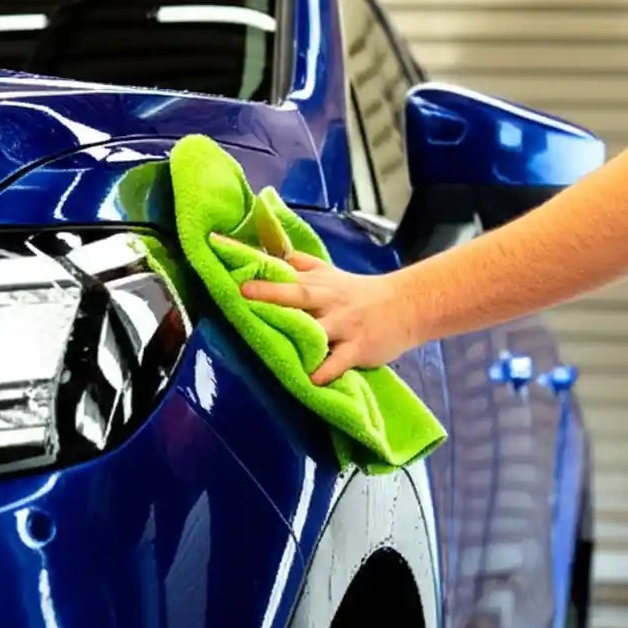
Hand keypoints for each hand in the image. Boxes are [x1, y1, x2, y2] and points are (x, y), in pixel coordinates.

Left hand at [240, 253, 420, 384]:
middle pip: (298, 294)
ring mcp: (344, 325)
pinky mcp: (358, 347)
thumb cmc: (360, 293)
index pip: (282, 269)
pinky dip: (325, 370)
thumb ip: (301, 265)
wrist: (406, 305)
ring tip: (272, 343)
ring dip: (298, 335)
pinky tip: (310, 380)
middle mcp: (328, 300)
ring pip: (319, 329)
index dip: (255, 263)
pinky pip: (339, 361)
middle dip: (271, 293)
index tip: (222, 248)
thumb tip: (269, 253)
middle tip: (243, 292)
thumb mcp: (330, 272)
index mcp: (317, 282)